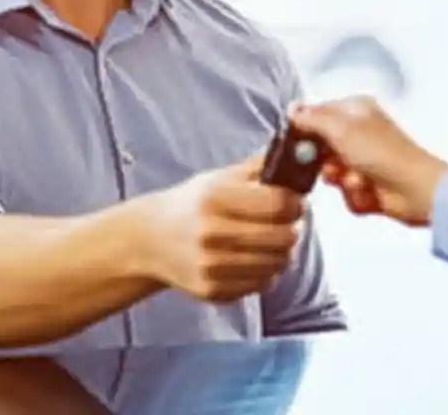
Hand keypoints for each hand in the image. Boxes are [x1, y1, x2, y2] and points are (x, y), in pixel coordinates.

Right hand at [137, 155, 302, 301]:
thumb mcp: (218, 178)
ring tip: (270, 241)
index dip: (296, 204)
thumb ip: (258, 168)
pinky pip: (262, 284)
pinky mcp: (212, 290)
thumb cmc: (191, 205)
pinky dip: (265, 272)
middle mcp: (212, 233)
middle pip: (283, 237)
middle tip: (288, 223)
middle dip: (293, 229)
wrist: (149, 240)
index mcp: (216, 198)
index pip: (279, 204)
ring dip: (282, 252)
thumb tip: (298, 155)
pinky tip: (252, 258)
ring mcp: (212, 266)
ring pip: (277, 264)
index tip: (297, 203)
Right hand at [289, 97, 447, 226]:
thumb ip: (311, 118)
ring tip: (358, 181)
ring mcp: (366, 161)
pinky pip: (346, 193)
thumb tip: (292, 110)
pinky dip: (356, 196)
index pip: (316, 115)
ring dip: (341, 181)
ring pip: (332, 174)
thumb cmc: (383, 154)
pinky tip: (370, 193)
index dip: (305, 129)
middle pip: (322, 147)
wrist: (417, 191)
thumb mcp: (340, 129)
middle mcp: (360, 133)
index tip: (296, 142)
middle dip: (325, 162)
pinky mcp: (370, 186)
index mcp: (356, 110)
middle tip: (333, 166)